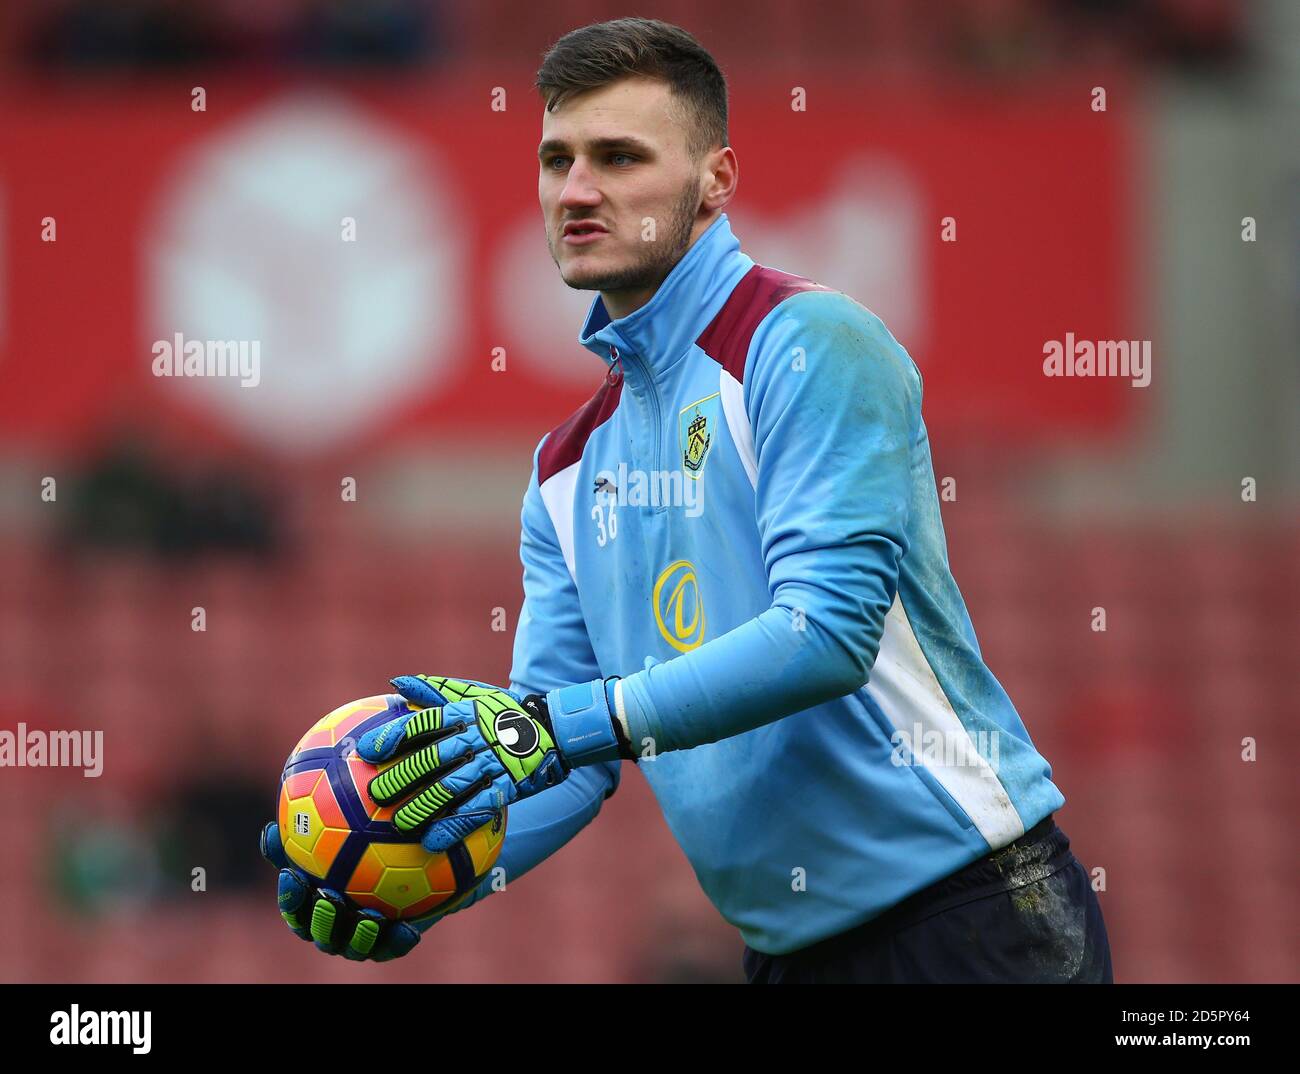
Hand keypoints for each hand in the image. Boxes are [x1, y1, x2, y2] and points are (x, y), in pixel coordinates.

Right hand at [259, 820, 463, 960]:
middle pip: (322, 934)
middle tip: (329, 898)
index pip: (294, 909)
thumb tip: (270, 829)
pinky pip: (393, 947)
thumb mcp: (330, 835)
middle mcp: (334, 928)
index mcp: (313, 908)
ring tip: (369, 915)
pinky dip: (397, 940)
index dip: (290, 897)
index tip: (292, 874)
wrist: (408, 862)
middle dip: (323, 920)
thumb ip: (301, 835)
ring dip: (360, 935)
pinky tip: (406, 928)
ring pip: (355, 948)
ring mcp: (362, 940)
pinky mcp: (391, 943)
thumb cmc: (357, 846)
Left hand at [357, 675, 569, 852]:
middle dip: (401, 776)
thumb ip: (433, 691)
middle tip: (375, 793)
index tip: (365, 751)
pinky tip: (434, 841)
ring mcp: (492, 763)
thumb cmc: (501, 712)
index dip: (393, 736)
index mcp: (464, 713)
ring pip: (452, 786)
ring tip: (399, 823)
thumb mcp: (472, 694)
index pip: (423, 723)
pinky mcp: (507, 787)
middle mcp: (475, 737)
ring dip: (424, 806)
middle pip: (432, 757)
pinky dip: (455, 825)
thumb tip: (395, 682)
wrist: (553, 729)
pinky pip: (479, 808)